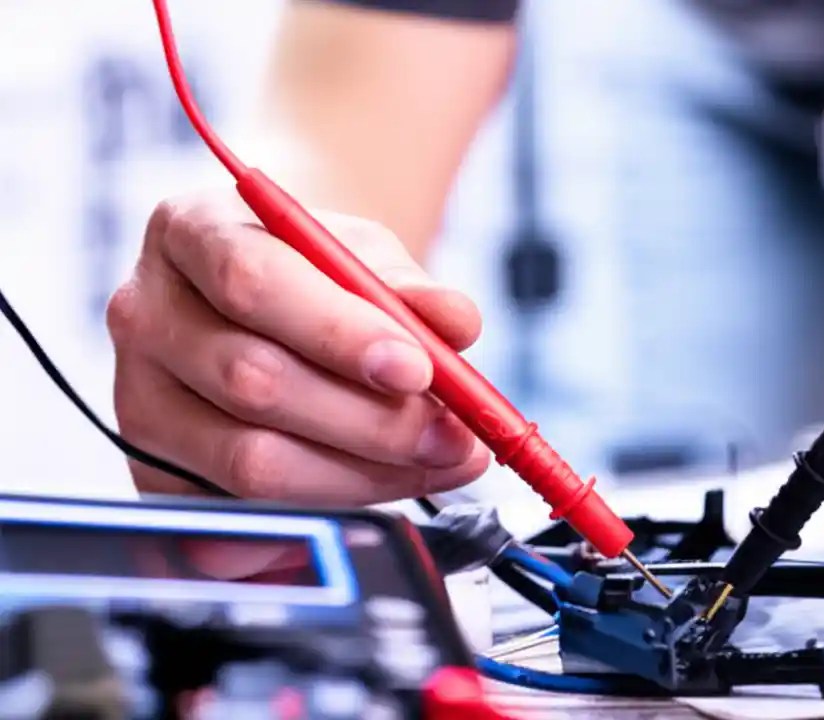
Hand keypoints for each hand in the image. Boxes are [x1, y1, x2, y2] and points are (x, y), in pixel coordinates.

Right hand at [107, 190, 489, 504]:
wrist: (273, 298)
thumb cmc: (316, 271)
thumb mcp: (366, 254)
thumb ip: (412, 288)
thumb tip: (454, 322)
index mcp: (188, 231)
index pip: (251, 282)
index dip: (338, 333)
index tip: (417, 368)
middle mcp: (146, 314)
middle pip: (253, 381)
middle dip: (371, 420)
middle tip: (451, 435)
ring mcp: (138, 401)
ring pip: (252, 461)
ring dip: (366, 473)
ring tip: (438, 460)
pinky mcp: (155, 474)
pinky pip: (248, 513)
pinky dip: (331, 507)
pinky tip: (385, 486)